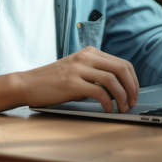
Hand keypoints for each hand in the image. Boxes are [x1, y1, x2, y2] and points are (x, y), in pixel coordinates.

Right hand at [20, 46, 138, 112]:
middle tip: (133, 102)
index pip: (122, 63)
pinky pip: (99, 92)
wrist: (27, 84)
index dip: (133, 80)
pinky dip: (108, 102)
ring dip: (122, 96)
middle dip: (132, 88)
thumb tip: (119, 89)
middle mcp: (86, 57)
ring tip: (123, 108)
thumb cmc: (53, 81)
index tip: (134, 93)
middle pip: (121, 68)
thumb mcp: (77, 70)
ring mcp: (78, 68)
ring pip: (112, 79)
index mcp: (90, 52)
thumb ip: (95, 74)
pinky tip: (108, 109)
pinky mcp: (72, 83)